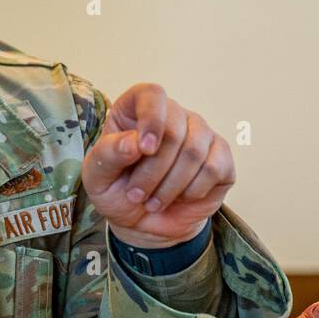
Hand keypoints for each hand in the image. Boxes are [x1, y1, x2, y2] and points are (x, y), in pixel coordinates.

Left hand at [81, 83, 233, 248]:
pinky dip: (193, 191)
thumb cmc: (118, 192)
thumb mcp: (98, 177)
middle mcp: (172, 115)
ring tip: (153, 201)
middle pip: (174, 131)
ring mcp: (200, 134)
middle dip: (153, 171)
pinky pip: (214, 168)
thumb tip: (134, 142)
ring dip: (170, 186)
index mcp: (137, 110)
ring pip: (194, 152)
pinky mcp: (220, 156)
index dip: (151, 118)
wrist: (143, 223)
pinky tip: (180, 196)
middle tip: (136, 194)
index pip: (152, 95)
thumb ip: (108, 154)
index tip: (144, 149)